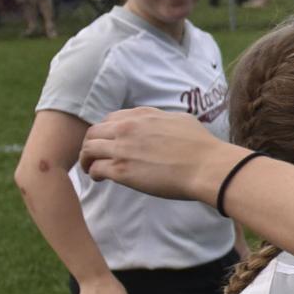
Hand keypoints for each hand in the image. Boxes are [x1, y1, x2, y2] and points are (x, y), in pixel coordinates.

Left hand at [80, 107, 235, 202]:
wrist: (206, 166)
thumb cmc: (201, 146)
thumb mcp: (181, 120)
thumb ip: (163, 119)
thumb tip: (160, 123)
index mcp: (141, 115)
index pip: (112, 119)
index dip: (107, 131)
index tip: (110, 141)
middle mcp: (127, 128)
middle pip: (94, 132)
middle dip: (91, 143)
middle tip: (94, 155)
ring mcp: (122, 148)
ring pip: (89, 149)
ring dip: (87, 158)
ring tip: (91, 168)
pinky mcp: (122, 170)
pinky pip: (96, 168)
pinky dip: (94, 173)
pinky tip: (99, 178)